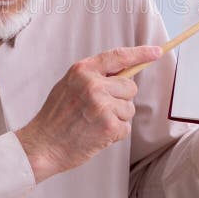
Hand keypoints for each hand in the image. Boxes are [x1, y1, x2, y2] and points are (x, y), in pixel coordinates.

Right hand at [16, 45, 161, 181]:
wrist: (42, 145)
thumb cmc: (55, 118)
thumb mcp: (69, 85)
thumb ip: (93, 77)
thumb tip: (122, 73)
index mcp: (82, 70)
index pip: (118, 56)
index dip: (140, 54)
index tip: (156, 52)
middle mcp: (93, 84)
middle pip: (130, 87)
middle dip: (121, 100)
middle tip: (98, 111)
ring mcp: (101, 104)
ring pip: (129, 109)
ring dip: (117, 118)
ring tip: (94, 123)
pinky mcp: (109, 124)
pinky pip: (125, 127)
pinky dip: (115, 133)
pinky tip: (96, 134)